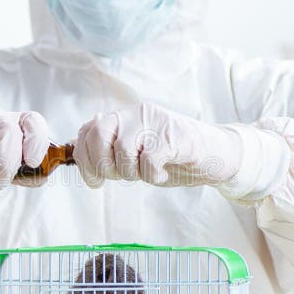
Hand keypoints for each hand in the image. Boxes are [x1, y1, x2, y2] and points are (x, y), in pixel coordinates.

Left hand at [74, 102, 240, 188]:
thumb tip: (76, 148)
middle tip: (119, 177)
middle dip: (102, 164)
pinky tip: (163, 174)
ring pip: (123, 149)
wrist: (217, 155)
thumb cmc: (174, 157)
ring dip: (130, 173)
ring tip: (145, 175)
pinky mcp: (175, 137)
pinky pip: (149, 160)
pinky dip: (153, 175)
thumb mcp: (136, 152)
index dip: (84, 159)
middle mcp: (137, 114)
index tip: (95, 180)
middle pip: (99, 133)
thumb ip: (110, 148)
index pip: (88, 130)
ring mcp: (157, 123)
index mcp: (125, 117)